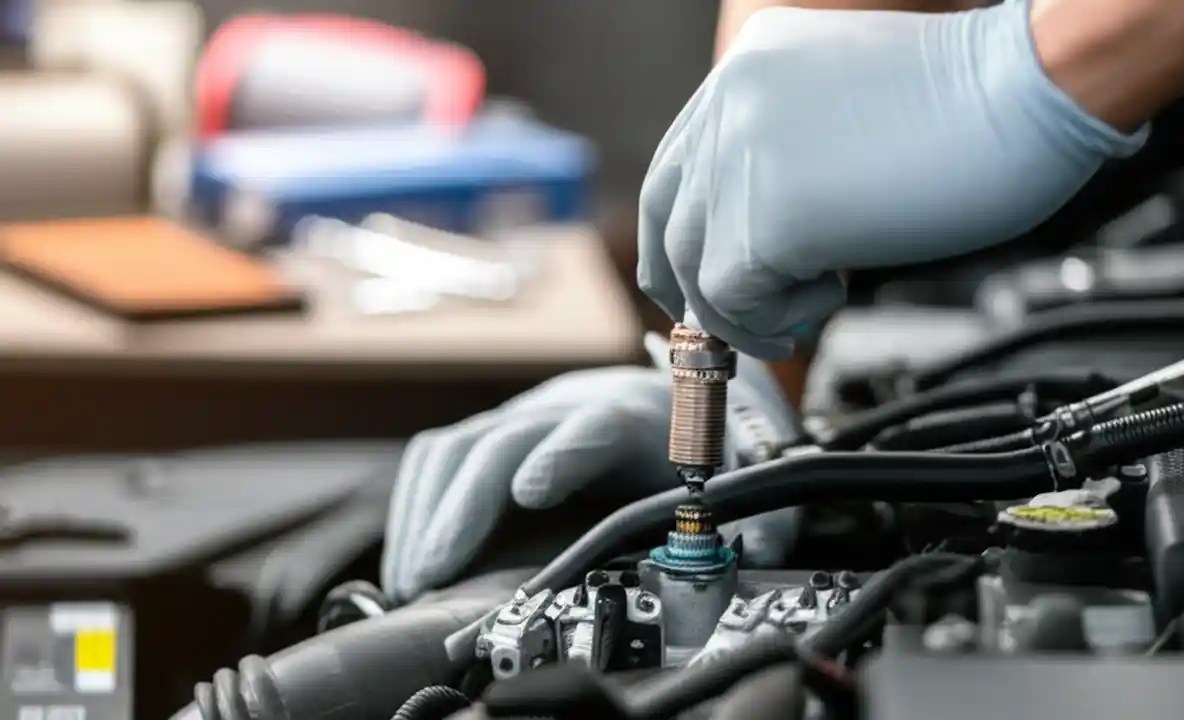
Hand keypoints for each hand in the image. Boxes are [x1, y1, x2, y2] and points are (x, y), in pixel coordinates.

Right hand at [382, 334, 803, 601]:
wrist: (682, 394)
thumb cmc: (700, 444)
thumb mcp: (734, 475)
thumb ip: (754, 514)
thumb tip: (761, 548)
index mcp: (638, 415)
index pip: (594, 425)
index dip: (561, 453)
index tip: (530, 489)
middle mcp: (573, 404)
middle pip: (507, 439)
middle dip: (465, 506)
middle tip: (436, 572)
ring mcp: (528, 414)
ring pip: (459, 445)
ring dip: (428, 512)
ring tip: (413, 578)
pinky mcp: (499, 430)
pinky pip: (439, 456)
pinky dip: (417, 505)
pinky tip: (411, 558)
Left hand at [637, 0, 1146, 360]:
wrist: (1028, 91)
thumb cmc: (970, 105)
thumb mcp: (844, 109)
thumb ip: (786, 155)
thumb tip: (760, 232)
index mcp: (746, 69)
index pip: (675, 169)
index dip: (683, 237)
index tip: (702, 280)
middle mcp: (729, 103)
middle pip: (668, 220)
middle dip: (692, 288)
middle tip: (735, 325)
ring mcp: (741, 156)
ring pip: (696, 269)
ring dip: (747, 312)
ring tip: (806, 313)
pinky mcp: (769, 216)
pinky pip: (734, 300)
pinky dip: (772, 322)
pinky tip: (825, 303)